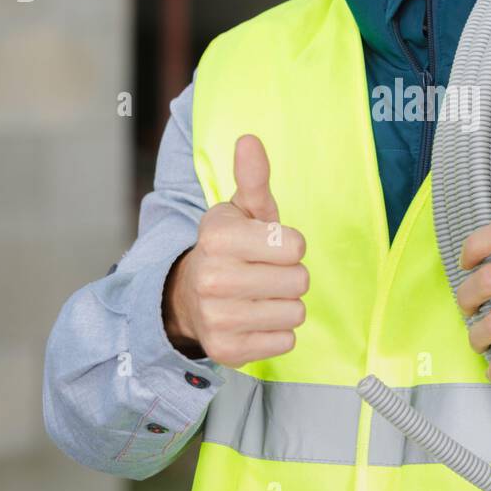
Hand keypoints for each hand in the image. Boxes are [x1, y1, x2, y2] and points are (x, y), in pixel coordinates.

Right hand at [162, 134, 308, 366]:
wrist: (190, 297)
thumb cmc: (231, 248)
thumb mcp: (243, 211)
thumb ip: (253, 178)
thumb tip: (250, 139)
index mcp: (218, 236)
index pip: (296, 247)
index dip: (289, 245)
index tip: (268, 246)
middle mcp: (212, 277)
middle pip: (300, 281)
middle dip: (290, 276)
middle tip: (265, 273)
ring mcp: (217, 318)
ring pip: (295, 313)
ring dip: (286, 305)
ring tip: (261, 296)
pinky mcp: (227, 350)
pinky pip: (286, 342)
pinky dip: (278, 332)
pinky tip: (255, 320)